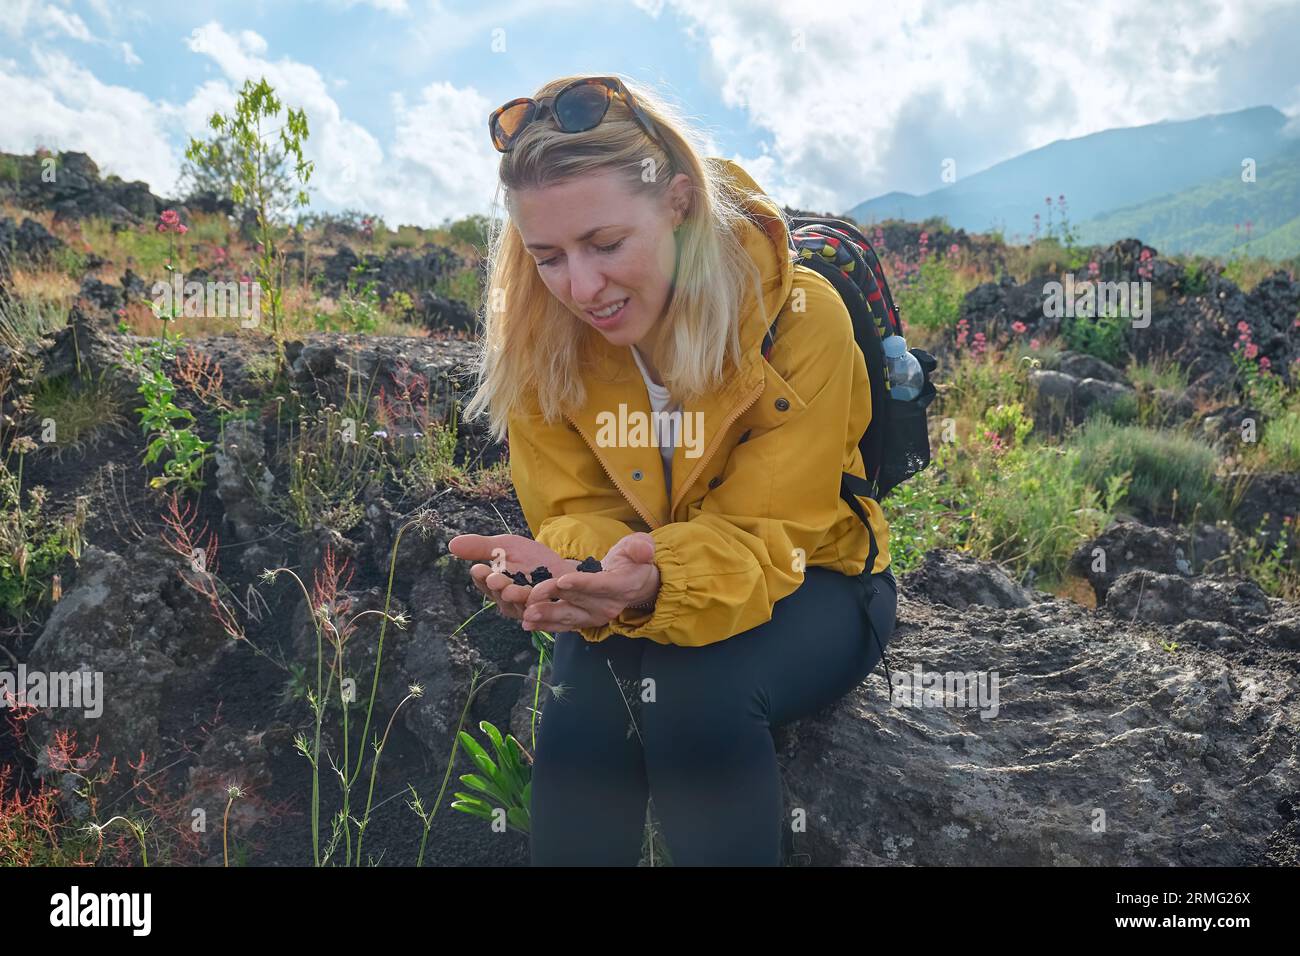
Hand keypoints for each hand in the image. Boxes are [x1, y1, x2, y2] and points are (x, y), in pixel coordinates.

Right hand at [446, 533, 575, 622]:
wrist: (563, 568)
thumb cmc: (530, 559)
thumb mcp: (505, 546)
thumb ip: (481, 547)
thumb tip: (451, 544)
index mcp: (495, 585)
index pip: (484, 582)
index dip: (481, 577)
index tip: (478, 568)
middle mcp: (508, 600)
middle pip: (499, 595)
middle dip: (497, 587)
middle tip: (494, 578)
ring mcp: (526, 608)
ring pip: (518, 605)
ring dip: (514, 597)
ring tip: (511, 589)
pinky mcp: (545, 612)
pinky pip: (539, 612)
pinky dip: (536, 608)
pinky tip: (535, 601)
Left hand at [522, 532, 658, 631]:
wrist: (634, 582)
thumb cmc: (633, 560)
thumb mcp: (639, 546)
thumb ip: (640, 546)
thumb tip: (644, 550)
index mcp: (621, 586)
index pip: (599, 585)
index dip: (580, 584)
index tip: (560, 581)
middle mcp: (608, 605)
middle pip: (578, 601)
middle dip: (553, 601)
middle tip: (531, 600)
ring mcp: (596, 616)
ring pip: (568, 617)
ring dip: (546, 617)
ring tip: (526, 616)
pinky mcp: (585, 621)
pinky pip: (564, 625)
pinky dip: (546, 625)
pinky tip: (528, 625)